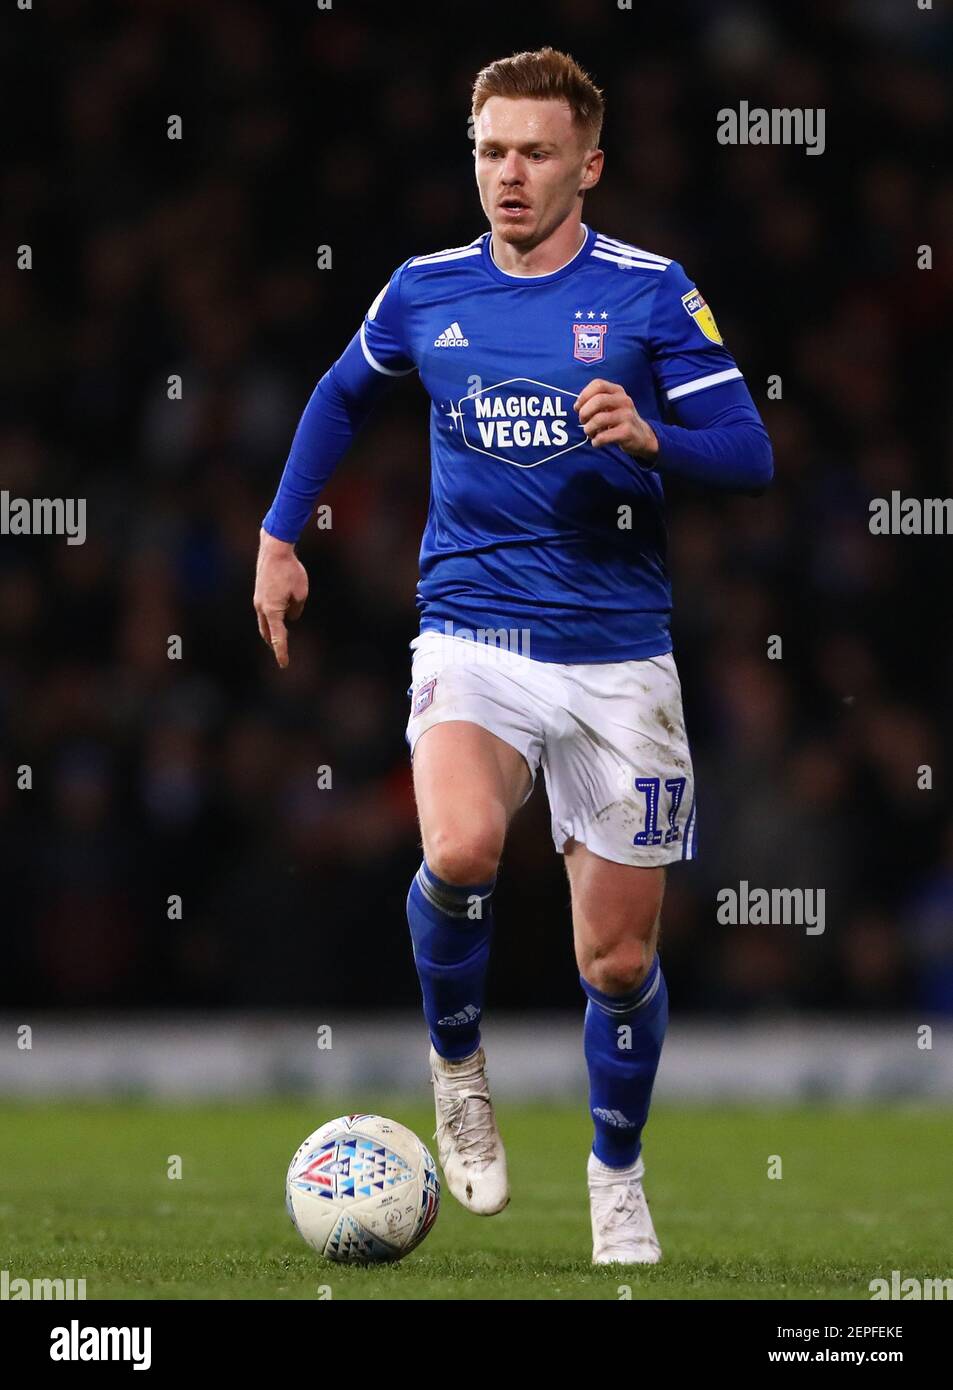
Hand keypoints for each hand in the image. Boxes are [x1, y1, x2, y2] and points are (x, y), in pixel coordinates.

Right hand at [253, 527, 308, 667]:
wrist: (274, 549)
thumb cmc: (290, 570)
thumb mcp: (301, 593)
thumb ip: (297, 609)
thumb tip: (291, 616)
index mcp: (272, 611)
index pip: (277, 638)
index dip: (281, 652)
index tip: (283, 664)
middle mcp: (262, 608)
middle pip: (267, 632)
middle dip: (274, 643)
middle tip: (281, 653)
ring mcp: (258, 600)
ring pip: (264, 621)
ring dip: (272, 630)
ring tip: (279, 638)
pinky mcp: (259, 592)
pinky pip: (265, 610)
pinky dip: (271, 617)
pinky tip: (278, 615)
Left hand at [574, 378, 658, 459]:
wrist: (641, 435)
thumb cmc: (618, 419)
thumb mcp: (611, 404)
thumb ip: (595, 401)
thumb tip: (577, 406)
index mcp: (617, 391)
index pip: (598, 384)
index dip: (584, 395)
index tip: (578, 407)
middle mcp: (624, 400)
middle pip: (598, 400)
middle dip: (584, 412)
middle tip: (582, 421)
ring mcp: (627, 416)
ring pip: (599, 419)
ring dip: (588, 429)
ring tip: (590, 433)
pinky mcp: (627, 432)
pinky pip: (604, 436)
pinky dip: (596, 441)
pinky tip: (597, 442)